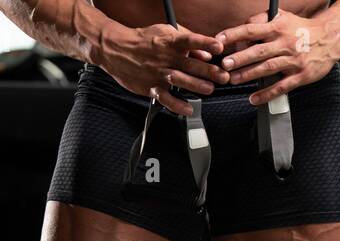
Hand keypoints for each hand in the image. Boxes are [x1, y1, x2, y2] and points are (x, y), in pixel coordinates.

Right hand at [97, 23, 226, 115]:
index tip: (219, 48)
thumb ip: (187, 41)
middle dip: (209, 71)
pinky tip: (188, 108)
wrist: (116, 49)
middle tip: (223, 76)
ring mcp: (158, 73)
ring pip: (180, 81)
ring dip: (197, 86)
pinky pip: (165, 98)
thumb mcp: (165, 32)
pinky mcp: (151, 87)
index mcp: (170, 41)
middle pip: (190, 64)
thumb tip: (206, 54)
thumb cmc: (144, 40)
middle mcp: (165, 57)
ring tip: (210, 89)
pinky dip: (177, 105)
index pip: (190, 41)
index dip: (205, 44)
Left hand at [216, 11, 339, 104]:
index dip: (234, 35)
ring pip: (268, 68)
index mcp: (278, 27)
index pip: (251, 30)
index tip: (220, 41)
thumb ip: (263, 21)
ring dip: (249, 75)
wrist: (330, 37)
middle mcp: (284, 43)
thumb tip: (242, 31)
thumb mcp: (284, 18)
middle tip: (225, 65)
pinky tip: (254, 99)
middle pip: (258, 51)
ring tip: (234, 80)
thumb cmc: (303, 29)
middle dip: (240, 58)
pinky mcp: (300, 75)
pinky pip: (281, 86)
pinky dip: (267, 94)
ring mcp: (293, 60)